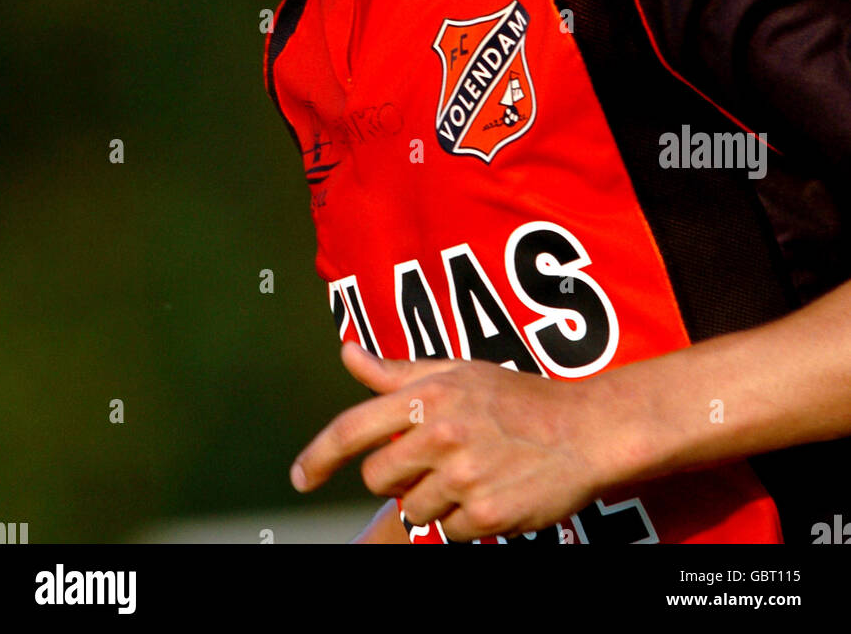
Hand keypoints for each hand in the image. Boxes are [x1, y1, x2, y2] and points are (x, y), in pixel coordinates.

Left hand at [290, 341, 612, 541]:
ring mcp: (463, 478)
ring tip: (471, 471)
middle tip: (435, 459)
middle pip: (378, 477)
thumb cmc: (516, 398)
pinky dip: (462, 520)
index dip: (318, 455)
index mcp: (429, 395)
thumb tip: (347, 352)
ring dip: (434, 499)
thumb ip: (397, 371)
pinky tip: (489, 491)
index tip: (300, 477)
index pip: (353, 428)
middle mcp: (442, 435)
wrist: (584, 431)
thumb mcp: (457, 372)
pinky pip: (448, 532)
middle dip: (398, 475)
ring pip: (413, 509)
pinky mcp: (485, 516)